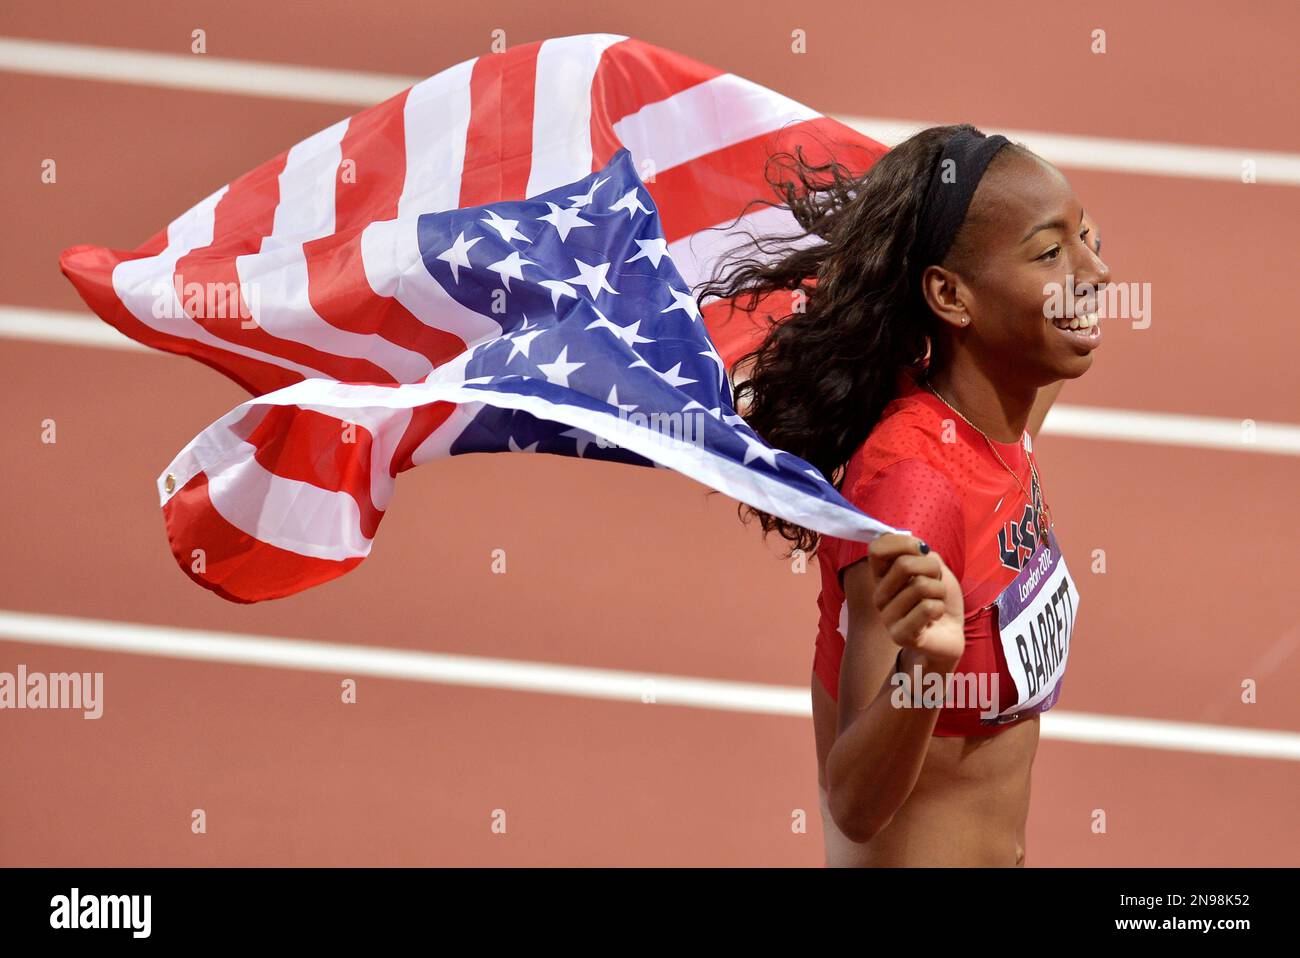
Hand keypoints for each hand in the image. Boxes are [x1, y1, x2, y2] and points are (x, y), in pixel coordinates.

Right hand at [867, 534, 964, 668]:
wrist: (950, 633)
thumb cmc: (938, 598)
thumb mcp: (932, 567)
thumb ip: (920, 553)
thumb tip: (917, 547)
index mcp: (881, 577)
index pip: (877, 548)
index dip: (904, 543)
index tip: (922, 551)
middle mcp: (879, 596)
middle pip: (903, 564)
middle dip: (932, 569)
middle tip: (935, 583)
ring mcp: (887, 617)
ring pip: (921, 586)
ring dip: (939, 592)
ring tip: (935, 602)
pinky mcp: (900, 635)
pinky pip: (928, 608)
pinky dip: (940, 608)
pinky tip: (935, 618)